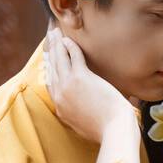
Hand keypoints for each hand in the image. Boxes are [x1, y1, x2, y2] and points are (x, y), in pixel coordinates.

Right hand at [44, 28, 137, 142]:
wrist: (114, 131)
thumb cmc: (106, 130)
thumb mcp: (84, 126)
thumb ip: (77, 116)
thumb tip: (80, 111)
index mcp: (60, 109)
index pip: (49, 83)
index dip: (48, 68)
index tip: (48, 58)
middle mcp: (60, 96)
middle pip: (51, 68)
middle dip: (50, 51)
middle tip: (49, 38)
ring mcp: (68, 86)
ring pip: (58, 59)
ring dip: (56, 43)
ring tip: (55, 31)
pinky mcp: (80, 77)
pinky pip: (72, 56)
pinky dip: (70, 46)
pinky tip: (69, 39)